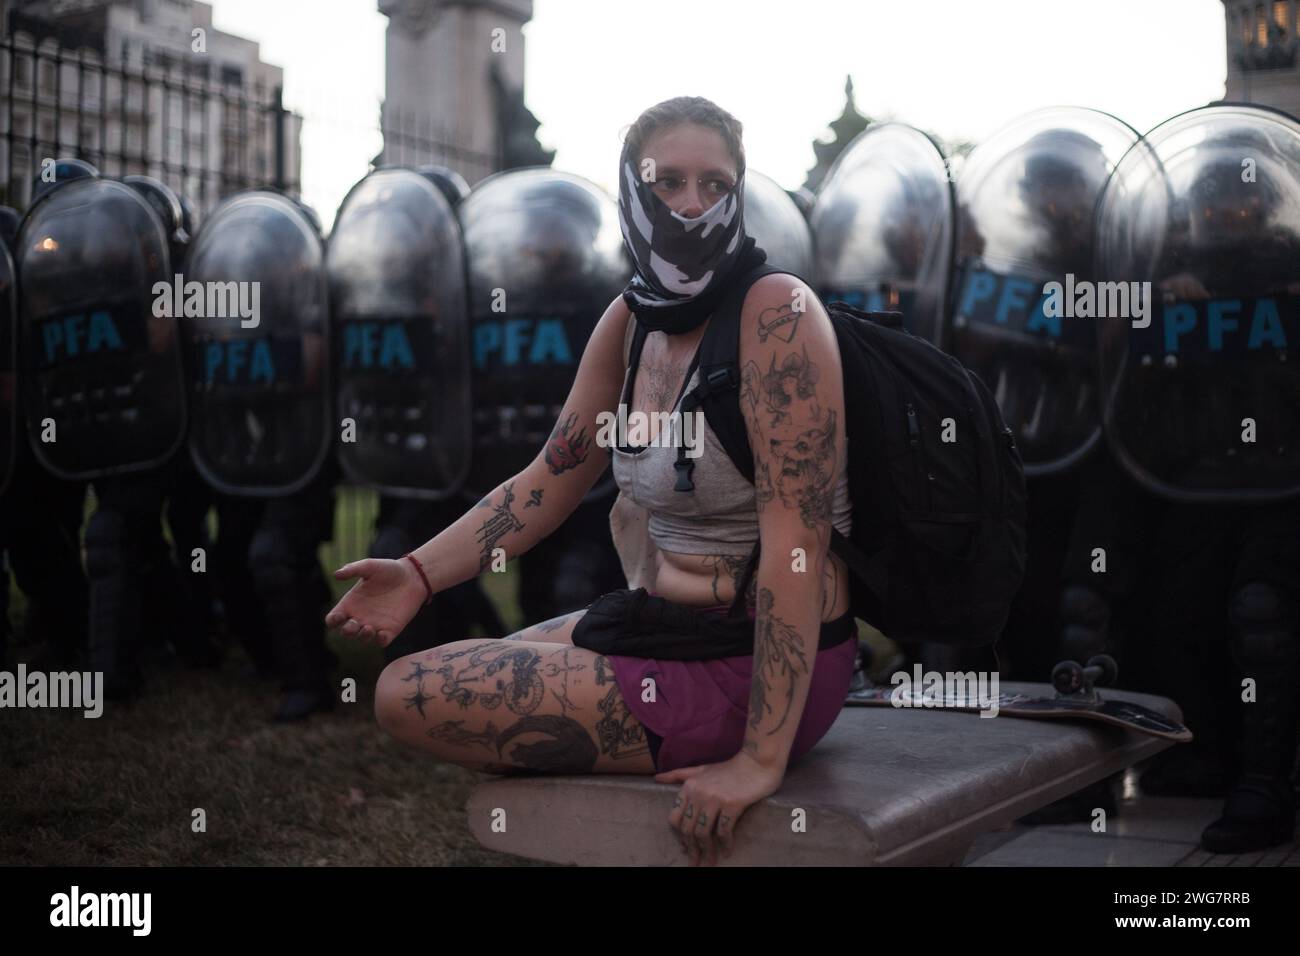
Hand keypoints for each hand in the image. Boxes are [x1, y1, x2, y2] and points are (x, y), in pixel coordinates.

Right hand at [325, 557, 427, 647]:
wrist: (413, 576)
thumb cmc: (389, 570)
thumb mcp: (369, 566)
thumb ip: (353, 569)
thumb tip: (336, 575)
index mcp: (351, 603)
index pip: (334, 618)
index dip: (332, 621)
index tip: (338, 616)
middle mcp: (360, 616)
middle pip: (346, 632)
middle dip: (347, 632)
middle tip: (354, 623)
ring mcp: (375, 624)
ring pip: (363, 638)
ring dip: (363, 636)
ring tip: (368, 627)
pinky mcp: (391, 629)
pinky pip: (382, 641)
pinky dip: (381, 641)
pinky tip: (382, 634)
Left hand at [654, 751, 784, 865]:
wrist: (756, 762)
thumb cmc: (729, 768)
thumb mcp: (701, 769)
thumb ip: (679, 774)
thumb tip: (656, 778)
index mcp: (689, 786)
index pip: (675, 818)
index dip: (679, 836)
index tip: (685, 847)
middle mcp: (698, 792)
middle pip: (688, 828)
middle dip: (691, 848)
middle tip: (696, 862)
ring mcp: (714, 798)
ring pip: (703, 833)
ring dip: (707, 851)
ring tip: (710, 862)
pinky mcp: (731, 804)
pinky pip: (724, 830)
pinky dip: (725, 844)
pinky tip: (727, 851)